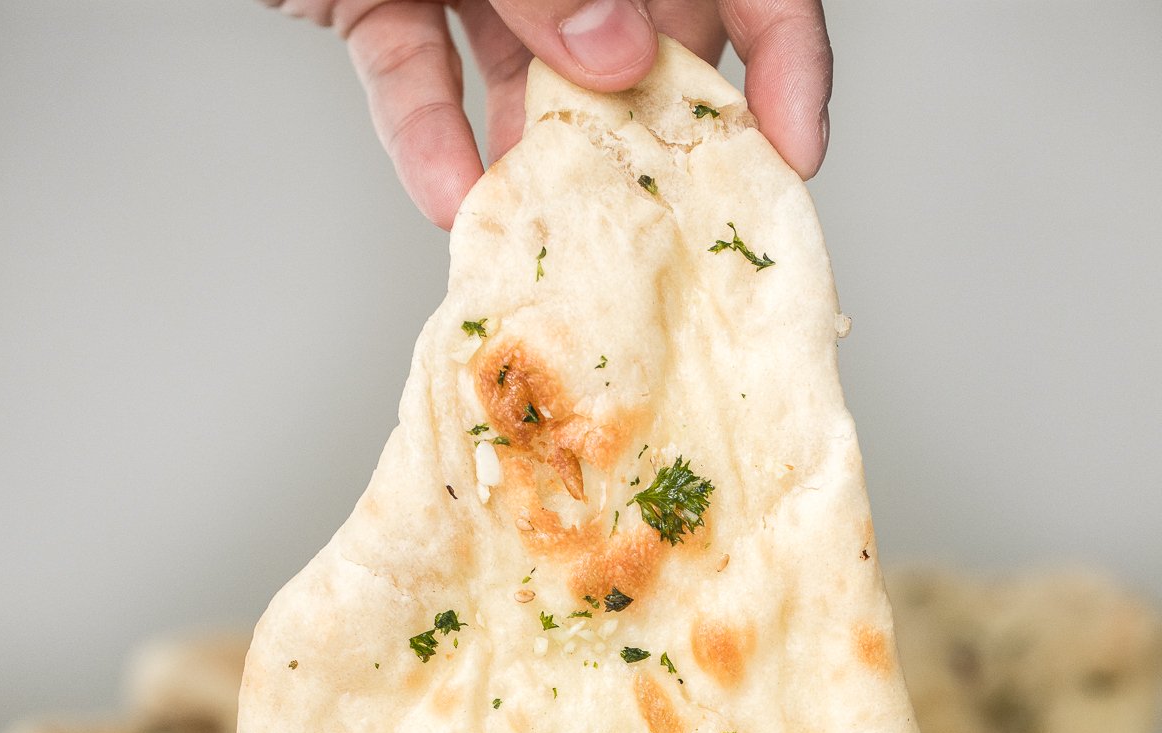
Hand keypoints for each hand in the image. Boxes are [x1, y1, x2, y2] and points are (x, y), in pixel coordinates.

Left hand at [264, 1, 831, 225]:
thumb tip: (619, 52)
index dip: (781, 47)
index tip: (790, 153)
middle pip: (641, 24)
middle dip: (652, 126)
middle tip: (667, 220)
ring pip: (533, 67)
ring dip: (542, 155)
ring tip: (556, 233)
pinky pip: (418, 74)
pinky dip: (428, 135)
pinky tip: (450, 197)